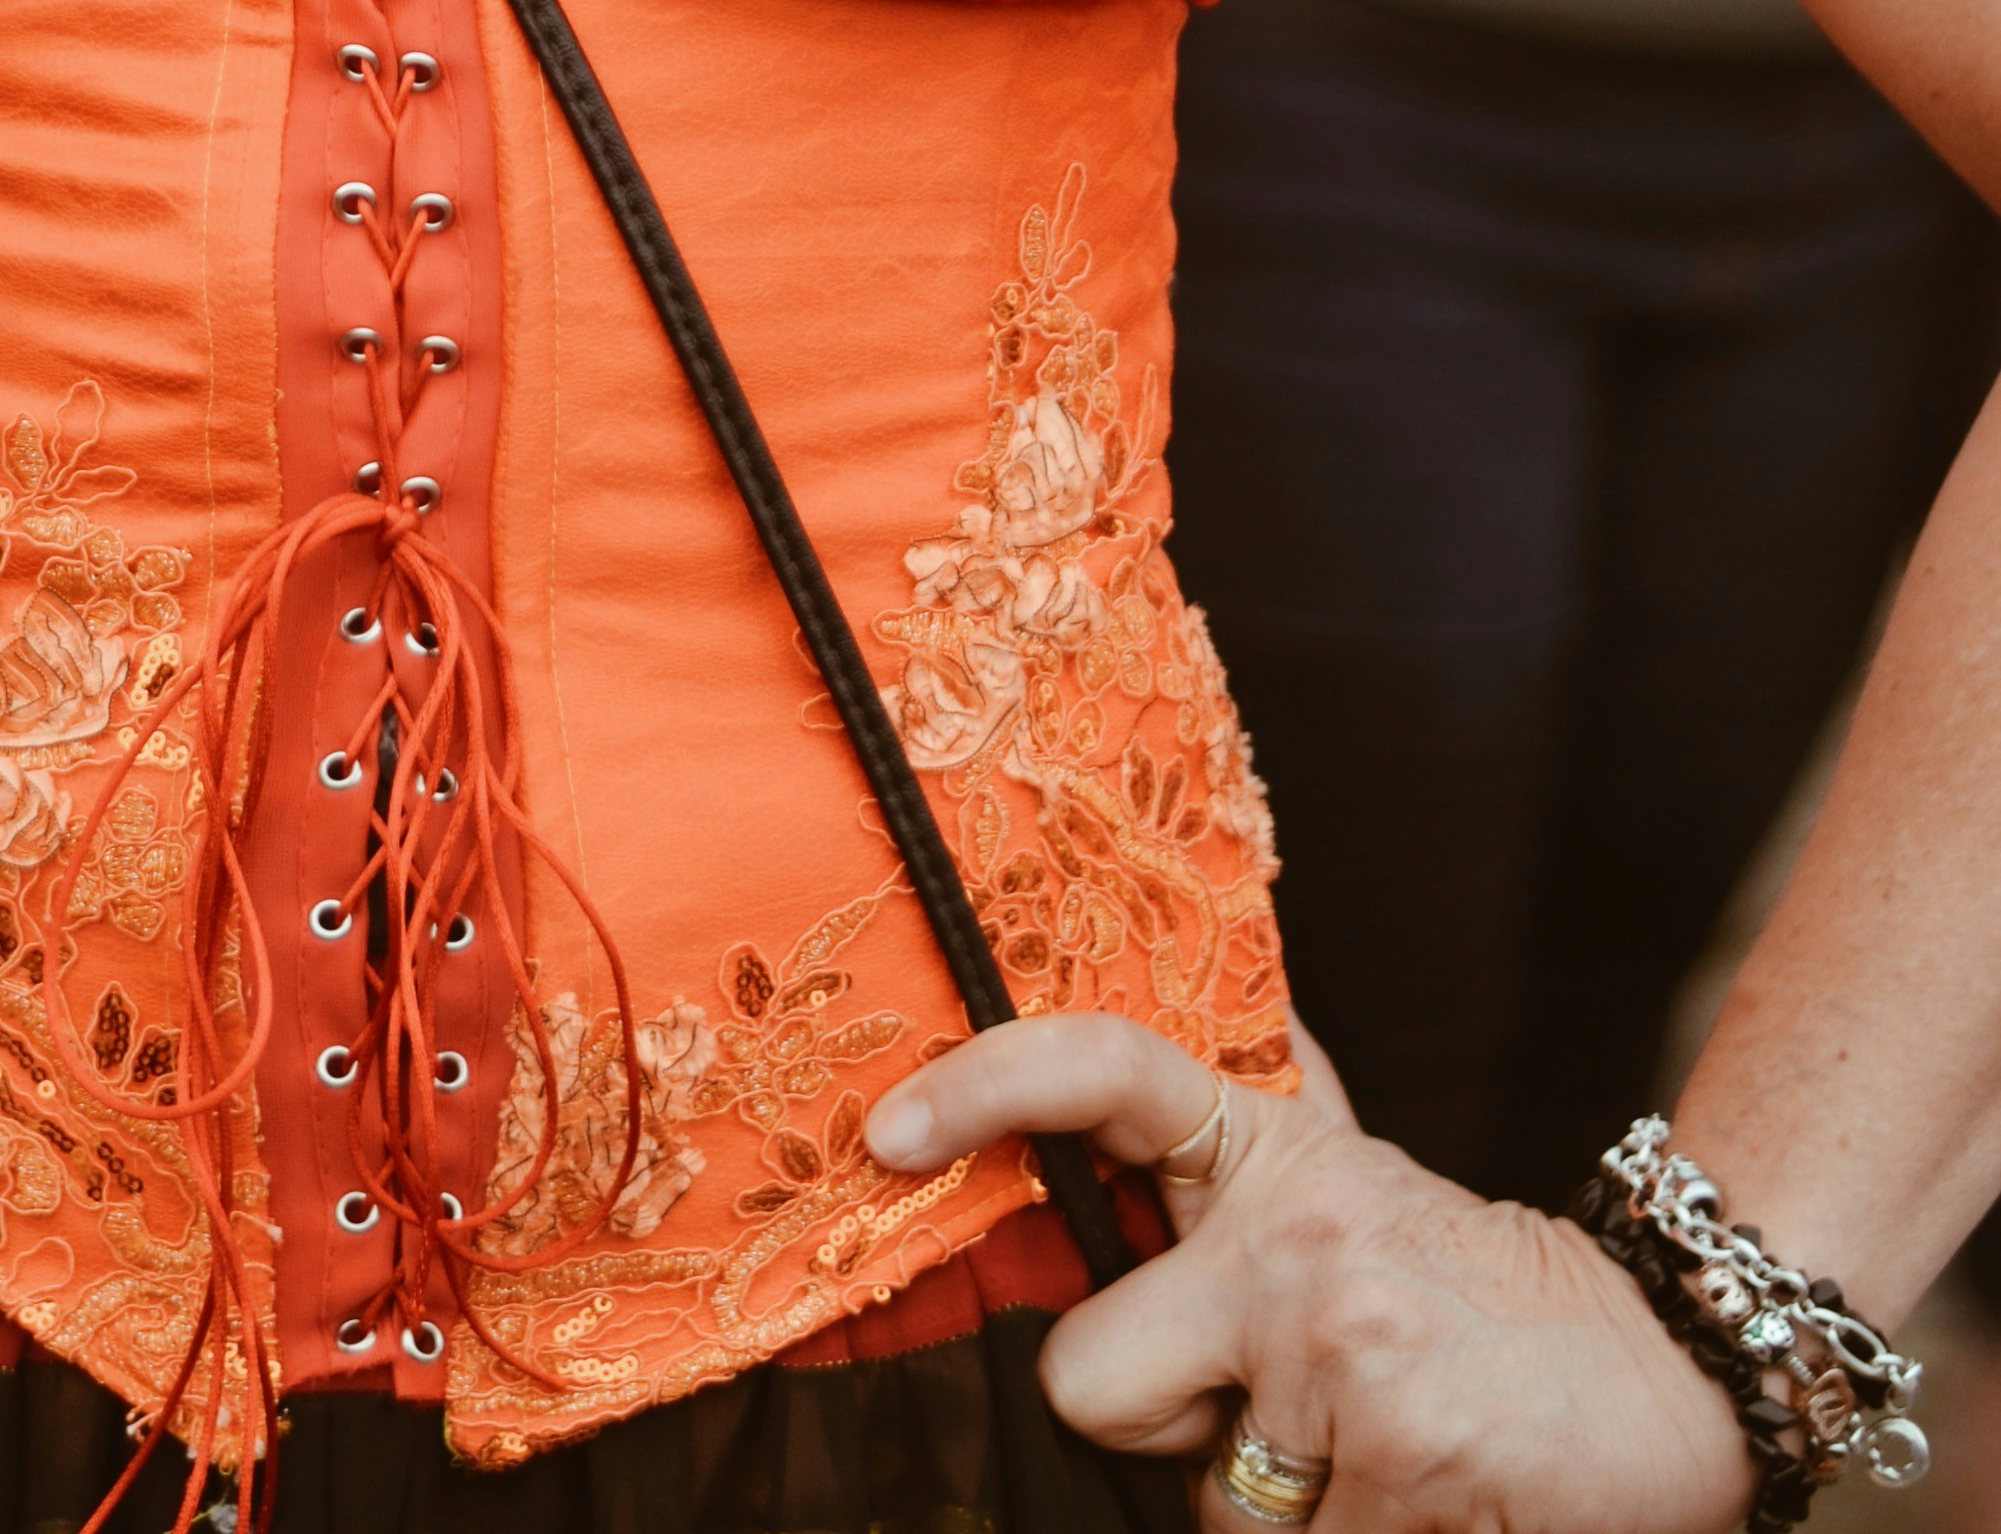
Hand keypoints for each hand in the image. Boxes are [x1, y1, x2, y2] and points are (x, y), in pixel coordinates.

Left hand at [862, 1015, 1748, 1533]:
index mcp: (1270, 1153)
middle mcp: (1291, 1236)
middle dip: (1162, 1433)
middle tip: (1276, 1416)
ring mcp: (1343, 1354)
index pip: (1103, 1072)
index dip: (985, 1088)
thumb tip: (1116, 1070)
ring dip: (1285, 1520)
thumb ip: (1238, 1132)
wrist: (1670, 1361)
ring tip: (1384, 1459)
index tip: (888, 1135)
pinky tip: (1435, 1507)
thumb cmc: (1476, 1286)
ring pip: (1209, 1512)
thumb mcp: (1354, 1177)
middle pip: (1091, 1377)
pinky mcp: (1403, 1469)